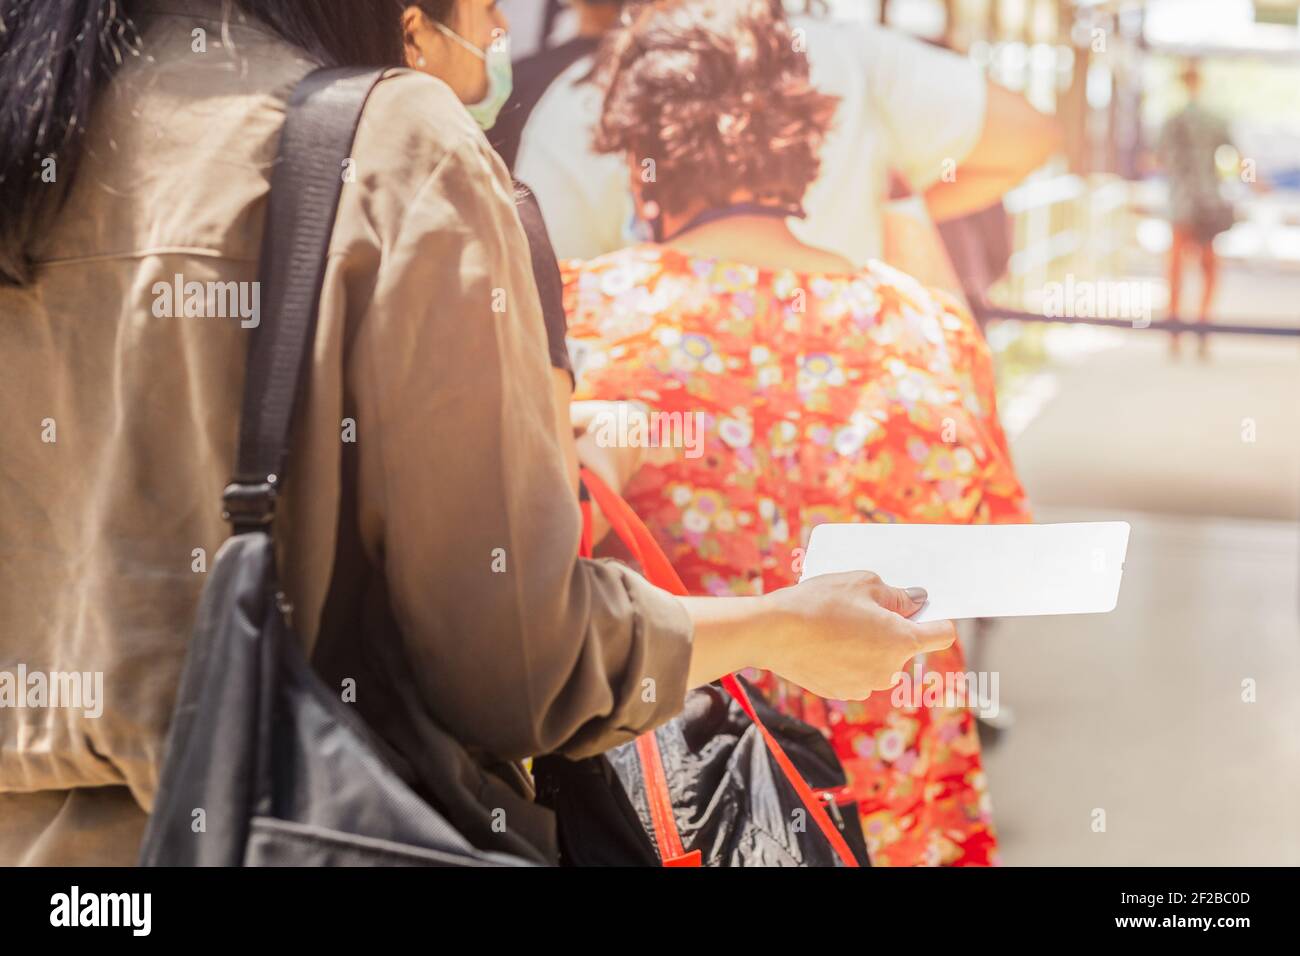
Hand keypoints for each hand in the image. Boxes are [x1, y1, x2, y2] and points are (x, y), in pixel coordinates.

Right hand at [755, 572, 955, 699]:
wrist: (772, 631)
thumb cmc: (820, 602)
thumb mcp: (864, 582)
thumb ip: (898, 595)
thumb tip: (916, 602)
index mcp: (902, 641)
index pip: (942, 634)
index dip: (937, 619)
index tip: (924, 610)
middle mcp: (890, 671)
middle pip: (906, 648)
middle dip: (892, 630)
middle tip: (862, 609)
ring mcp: (866, 686)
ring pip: (880, 661)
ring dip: (870, 647)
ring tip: (838, 626)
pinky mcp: (843, 693)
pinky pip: (857, 674)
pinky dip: (849, 660)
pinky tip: (825, 644)